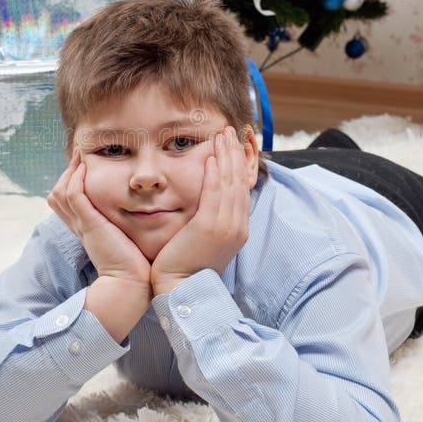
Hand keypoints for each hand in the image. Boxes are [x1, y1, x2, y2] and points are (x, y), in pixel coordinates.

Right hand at [47, 149, 150, 288]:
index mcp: (85, 230)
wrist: (131, 283)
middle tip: (79, 156)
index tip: (83, 167)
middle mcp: (79, 226)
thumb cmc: (135, 265)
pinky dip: (76, 179)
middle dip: (67, 173)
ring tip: (81, 155)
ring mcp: (83, 224)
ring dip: (70, 170)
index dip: (70, 183)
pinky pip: (74, 195)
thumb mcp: (126, 240)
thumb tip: (141, 213)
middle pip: (58, 195)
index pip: (66, 203)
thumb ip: (125, 226)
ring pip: (61, 192)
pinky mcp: (90, 224)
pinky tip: (85, 167)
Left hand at [151, 126, 250, 294]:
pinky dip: (215, 173)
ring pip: (230, 183)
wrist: (180, 290)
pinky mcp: (210, 227)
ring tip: (222, 135)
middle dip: (235, 153)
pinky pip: (216, 193)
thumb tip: (205, 201)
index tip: (234, 145)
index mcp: (238, 229)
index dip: (240, 165)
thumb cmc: (185, 266)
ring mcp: (226, 227)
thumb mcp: (205, 240)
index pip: (243, 190)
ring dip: (226, 155)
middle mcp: (237, 226)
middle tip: (230, 131)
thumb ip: (210, 219)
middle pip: (240, 181)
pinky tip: (211, 157)